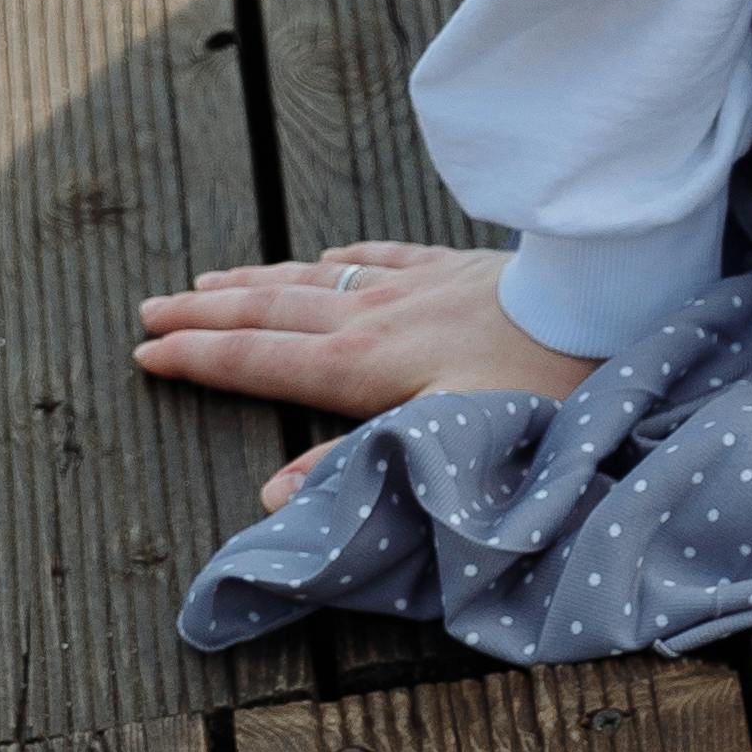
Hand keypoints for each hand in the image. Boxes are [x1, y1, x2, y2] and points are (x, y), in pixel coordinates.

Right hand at [134, 242, 596, 508]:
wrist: (606, 306)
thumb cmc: (539, 384)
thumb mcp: (447, 440)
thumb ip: (355, 467)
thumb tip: (270, 499)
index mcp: (363, 364)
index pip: (259, 361)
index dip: (198, 359)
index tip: (145, 354)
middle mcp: (377, 315)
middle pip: (271, 311)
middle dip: (206, 312)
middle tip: (150, 309)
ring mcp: (418, 284)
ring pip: (316, 276)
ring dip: (257, 280)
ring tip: (210, 277)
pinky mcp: (461, 266)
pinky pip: (385, 253)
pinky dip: (344, 255)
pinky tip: (331, 252)